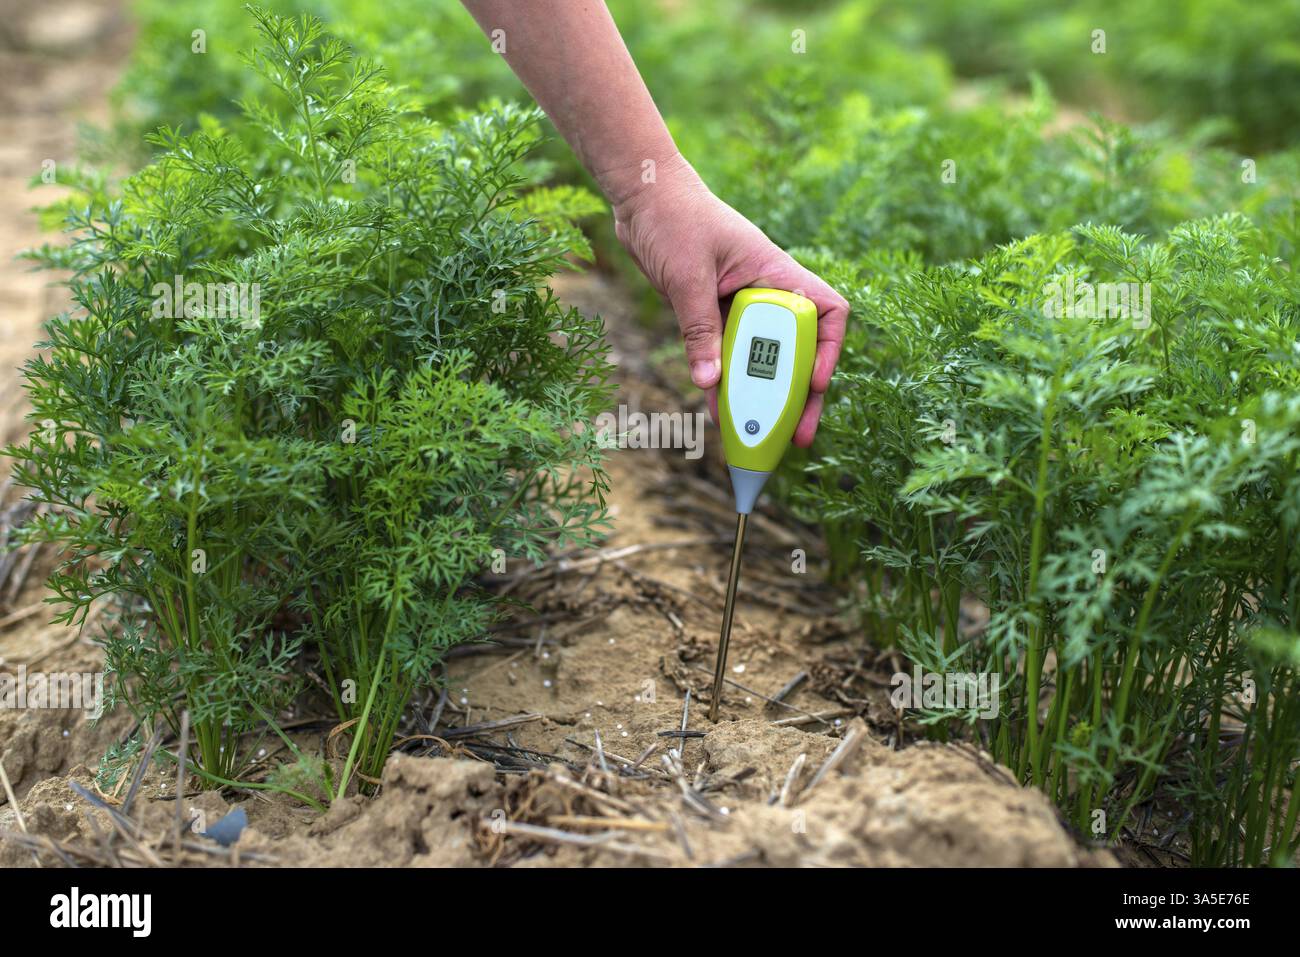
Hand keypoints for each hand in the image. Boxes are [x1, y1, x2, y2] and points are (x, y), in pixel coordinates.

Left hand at [612, 155, 848, 446]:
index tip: (814, 383)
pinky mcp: (713, 314)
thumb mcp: (687, 276)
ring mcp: (739, 305)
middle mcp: (764, 292)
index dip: (828, 350)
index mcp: (775, 273)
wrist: (641, 196)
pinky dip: (722, 384)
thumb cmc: (673, 217)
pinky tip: (718, 414)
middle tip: (794, 434)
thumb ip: (699, 328)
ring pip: (758, 359)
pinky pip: (724, 356)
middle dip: (796, 394)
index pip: (826, 312)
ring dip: (758, 396)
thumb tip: (709, 382)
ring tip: (757, 436)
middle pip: (794, 349)